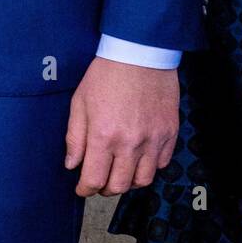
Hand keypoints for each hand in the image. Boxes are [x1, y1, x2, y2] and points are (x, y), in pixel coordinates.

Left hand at [65, 56, 178, 196]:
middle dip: (105, 189)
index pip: (94, 179)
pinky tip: (139, 158)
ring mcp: (153, 140)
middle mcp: (130, 143)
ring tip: (119, 172)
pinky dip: (149, 167)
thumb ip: (75, 137)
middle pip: (119, 186)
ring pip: (143, 181)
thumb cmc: (106, 74)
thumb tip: (72, 164)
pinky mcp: (169, 133)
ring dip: (128, 182)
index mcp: (103, 135)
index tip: (81, 188)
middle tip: (99, 182)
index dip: (85, 189)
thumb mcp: (80, 102)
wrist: (140, 53)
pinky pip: (161, 164)